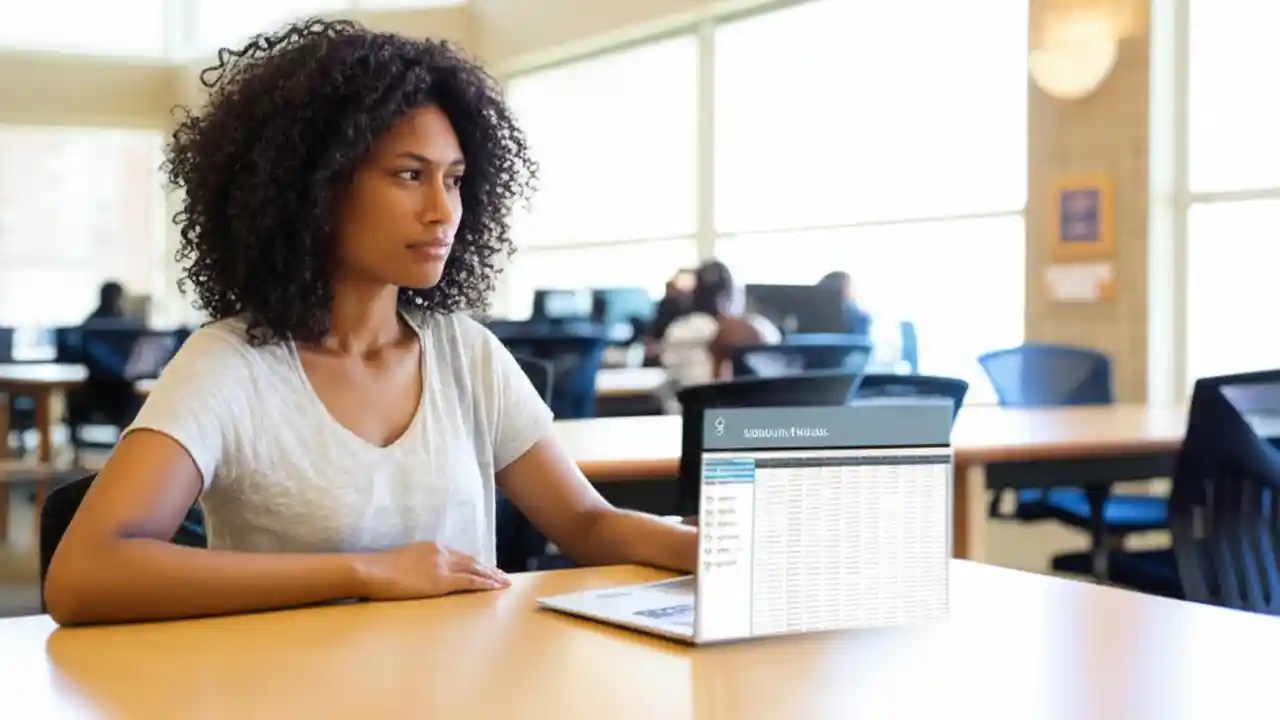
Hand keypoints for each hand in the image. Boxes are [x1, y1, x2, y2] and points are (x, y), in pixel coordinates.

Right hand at [353, 542, 510, 600]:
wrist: (373, 570)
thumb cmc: (379, 568)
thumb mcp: (402, 559)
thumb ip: (416, 563)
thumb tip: (419, 571)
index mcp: (431, 547)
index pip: (458, 555)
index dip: (473, 562)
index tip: (483, 566)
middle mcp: (441, 553)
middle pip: (471, 560)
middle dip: (488, 568)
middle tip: (501, 574)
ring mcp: (443, 566)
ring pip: (475, 569)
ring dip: (491, 576)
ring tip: (504, 582)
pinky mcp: (442, 581)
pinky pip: (470, 581)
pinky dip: (485, 583)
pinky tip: (495, 587)